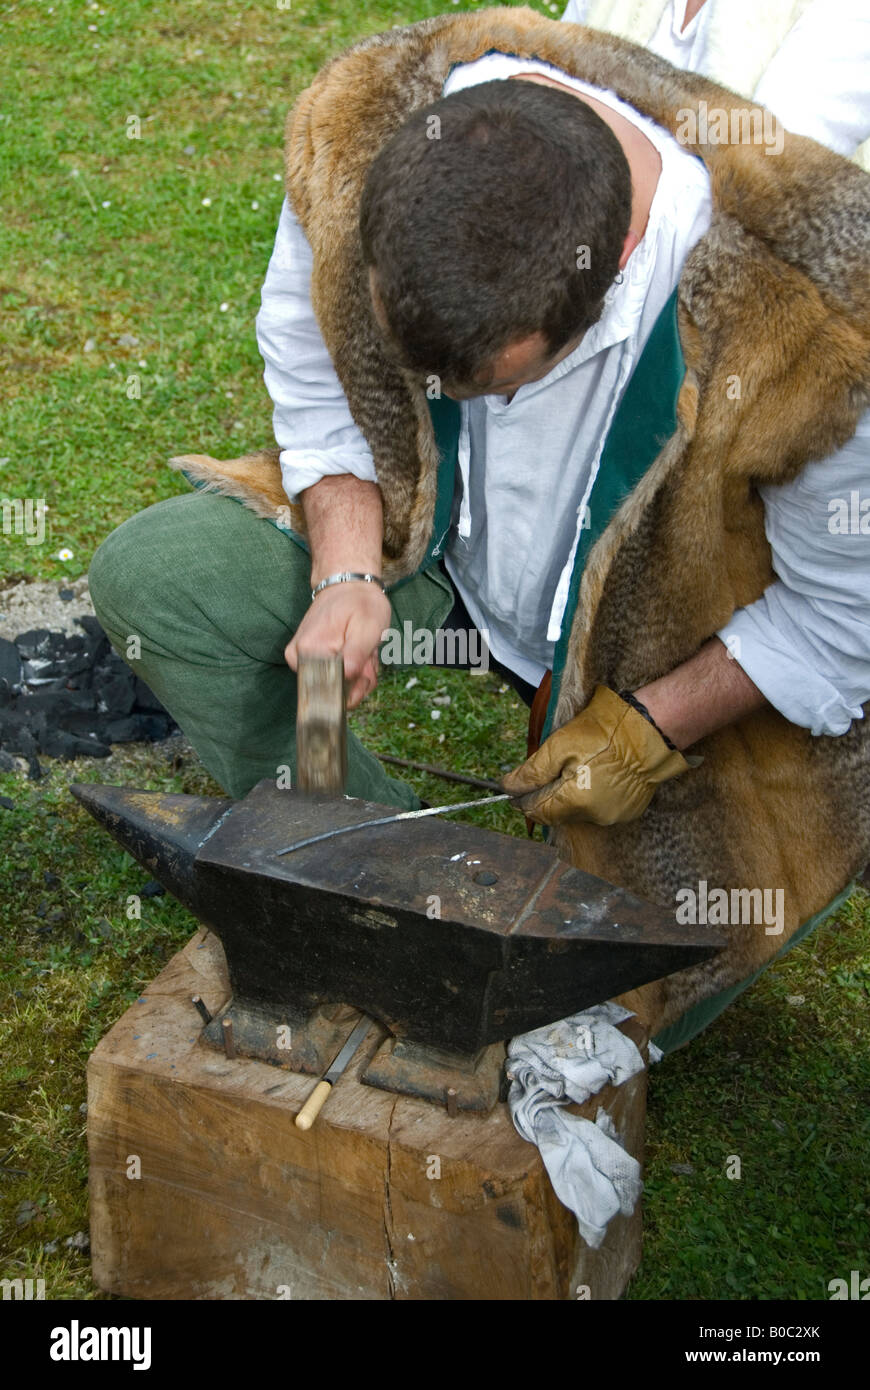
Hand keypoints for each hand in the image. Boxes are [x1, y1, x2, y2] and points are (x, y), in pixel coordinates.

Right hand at [285, 583, 391, 708]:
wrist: (347, 584)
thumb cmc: (360, 603)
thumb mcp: (369, 628)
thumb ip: (355, 659)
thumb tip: (344, 685)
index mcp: (311, 652)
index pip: (334, 691)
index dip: (357, 684)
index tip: (367, 666)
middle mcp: (298, 658)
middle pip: (334, 691)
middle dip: (359, 679)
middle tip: (369, 656)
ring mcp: (299, 659)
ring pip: (336, 686)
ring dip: (357, 673)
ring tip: (364, 652)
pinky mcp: (303, 659)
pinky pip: (331, 677)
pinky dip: (351, 670)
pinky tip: (357, 654)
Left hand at [502, 685, 692, 826]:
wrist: (653, 728)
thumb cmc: (606, 731)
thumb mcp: (560, 745)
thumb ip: (532, 772)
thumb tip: (508, 787)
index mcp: (574, 801)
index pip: (537, 811)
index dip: (522, 800)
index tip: (513, 790)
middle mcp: (594, 816)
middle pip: (557, 813)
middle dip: (547, 795)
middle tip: (546, 771)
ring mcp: (614, 815)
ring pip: (579, 811)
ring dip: (571, 795)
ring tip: (576, 768)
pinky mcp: (629, 810)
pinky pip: (600, 807)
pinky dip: (593, 795)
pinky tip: (597, 773)